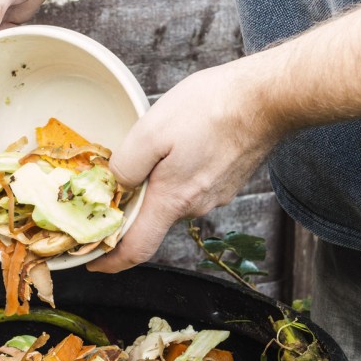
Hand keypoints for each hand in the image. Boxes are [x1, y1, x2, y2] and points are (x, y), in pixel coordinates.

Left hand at [88, 62, 285, 272]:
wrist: (268, 98)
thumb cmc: (211, 109)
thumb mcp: (152, 131)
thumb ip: (126, 165)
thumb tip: (115, 186)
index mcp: (173, 200)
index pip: (136, 249)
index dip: (110, 261)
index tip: (92, 263)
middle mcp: (196, 206)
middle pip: (152, 219)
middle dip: (130, 206)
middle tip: (112, 181)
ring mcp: (216, 194)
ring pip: (173, 198)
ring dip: (156, 183)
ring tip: (149, 151)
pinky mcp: (228, 179)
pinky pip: (193, 184)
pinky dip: (177, 172)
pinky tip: (179, 145)